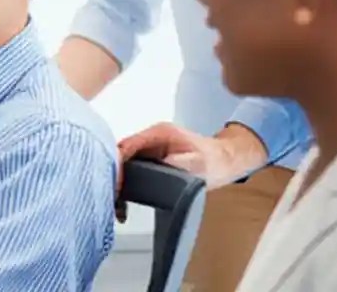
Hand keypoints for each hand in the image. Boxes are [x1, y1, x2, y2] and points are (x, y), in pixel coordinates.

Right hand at [116, 122, 241, 197]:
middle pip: (122, 154)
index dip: (117, 164)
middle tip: (112, 196)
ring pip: (125, 163)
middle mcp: (151, 139)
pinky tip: (125, 200)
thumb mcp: (195, 163)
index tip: (115, 183)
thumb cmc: (213, 161)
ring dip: (119, 181)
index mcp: (159, 133)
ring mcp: (150, 148)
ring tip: (117, 202)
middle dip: (114, 175)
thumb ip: (173, 165)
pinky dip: (126, 184)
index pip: (128, 145)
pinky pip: (132, 169)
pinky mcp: (151, 159)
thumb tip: (151, 172)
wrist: (224, 162)